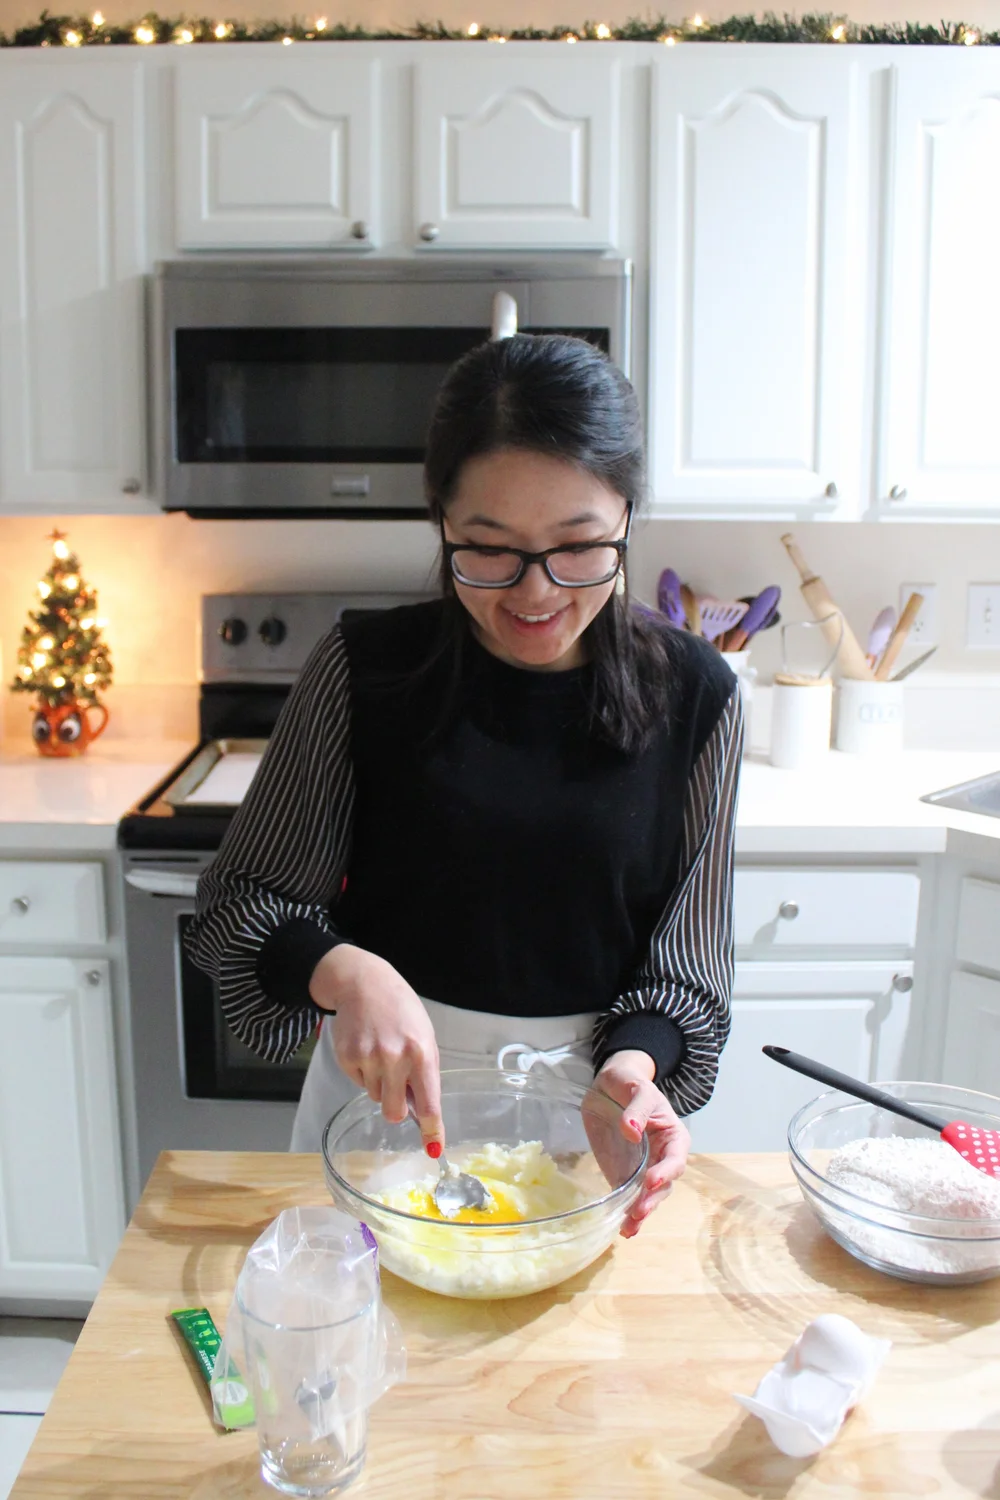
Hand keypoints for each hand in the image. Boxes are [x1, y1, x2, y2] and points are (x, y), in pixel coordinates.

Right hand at [310, 945, 443, 1148]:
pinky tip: (366, 1049)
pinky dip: (363, 1073)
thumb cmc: (400, 1011)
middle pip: (394, 1112)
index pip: (429, 1102)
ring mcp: (368, 1058)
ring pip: (375, 1098)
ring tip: (381, 1053)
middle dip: (396, 1107)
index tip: (434, 1148)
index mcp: (422, 1052)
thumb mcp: (423, 1036)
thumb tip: (423, 1113)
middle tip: (397, 1087)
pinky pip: (358, 1084)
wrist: (363, 984)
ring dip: (379, 1084)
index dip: (432, 1129)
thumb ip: (424, 1072)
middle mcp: (395, 1057)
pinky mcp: (347, 1058)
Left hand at [594, 1050, 690, 1238]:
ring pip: (649, 1196)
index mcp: (672, 1136)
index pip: (675, 1159)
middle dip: (652, 1200)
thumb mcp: (637, 1088)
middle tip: (637, 1212)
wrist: (609, 1086)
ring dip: (641, 1213)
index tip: (650, 1181)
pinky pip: (629, 1197)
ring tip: (628, 1228)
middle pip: (664, 1185)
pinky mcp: (625, 1175)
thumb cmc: (629, 1083)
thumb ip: (636, 1109)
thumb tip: (631, 1129)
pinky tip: (622, 1228)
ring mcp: (644, 1169)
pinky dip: (627, 1214)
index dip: (666, 1172)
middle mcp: (662, 1157)